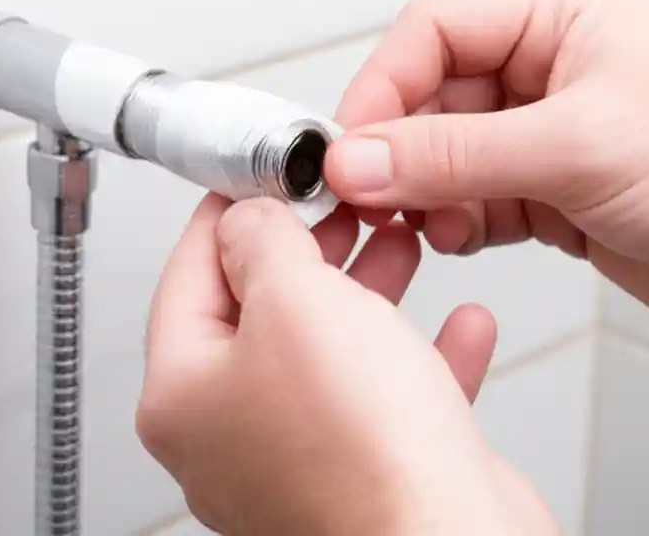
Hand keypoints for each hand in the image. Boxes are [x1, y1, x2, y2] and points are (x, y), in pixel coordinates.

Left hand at [137, 196, 557, 534]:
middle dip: (311, 247)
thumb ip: (262, 242)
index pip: (188, 275)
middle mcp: (234, 436)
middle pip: (261, 312)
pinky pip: (389, 398)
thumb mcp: (296, 301)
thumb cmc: (366, 454)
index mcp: (186, 395)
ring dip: (370, 290)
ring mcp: (301, 460)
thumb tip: (249, 218)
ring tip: (401, 241)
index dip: (227, 212)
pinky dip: (421, 355)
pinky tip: (462, 321)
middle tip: (341, 202)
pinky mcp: (368, 474)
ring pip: (329, 351)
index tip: (258, 174)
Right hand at [325, 0, 648, 394]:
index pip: (435, 29)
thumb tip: (360, 160)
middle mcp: (552, 63)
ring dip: (428, 194)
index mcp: (565, 10)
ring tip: (435, 226)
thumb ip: (454, 156)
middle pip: (432, 95)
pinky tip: (467, 238)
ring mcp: (551, 129)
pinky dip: (458, 223)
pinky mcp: (553, 189)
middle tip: (371, 200)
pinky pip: (473, 198)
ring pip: (446, 153)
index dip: (382, 88)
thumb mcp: (576, 149)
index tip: (348, 149)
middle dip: (402, 152)